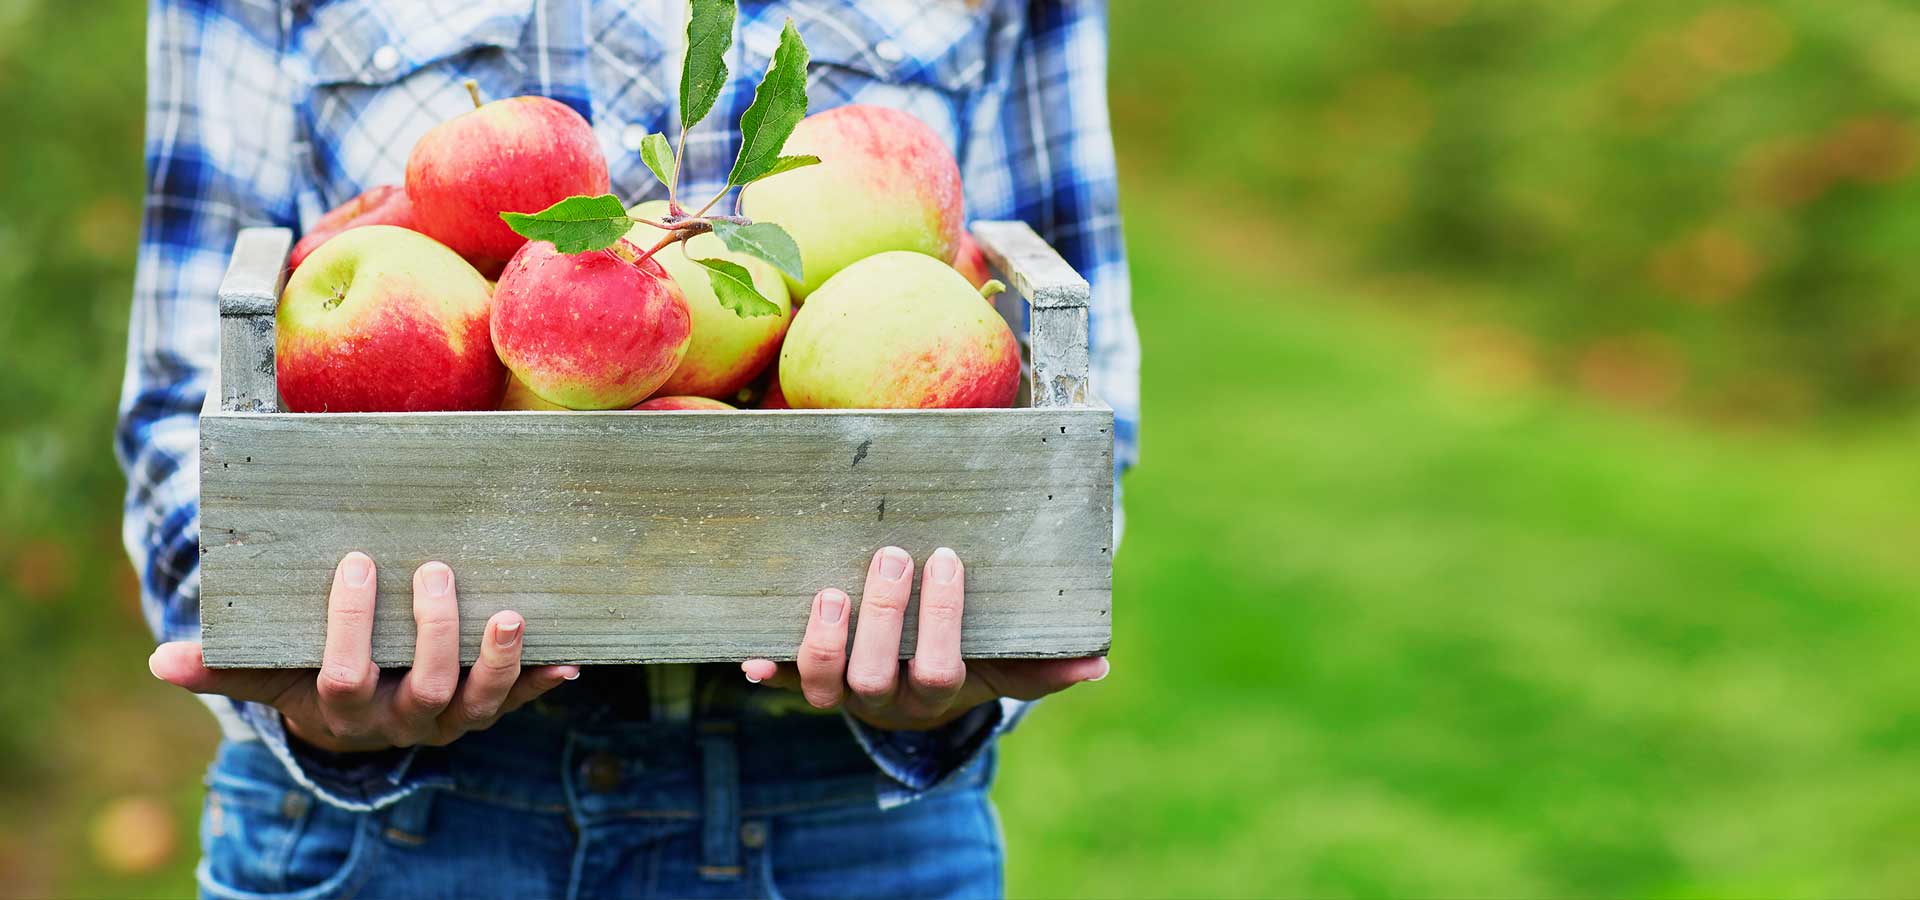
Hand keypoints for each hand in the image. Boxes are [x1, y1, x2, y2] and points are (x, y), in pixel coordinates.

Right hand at [149, 552, 578, 751]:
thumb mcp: (269, 671)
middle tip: (436, 572)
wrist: (359, 718)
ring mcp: (450, 718)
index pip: (343, 675)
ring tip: (511, 615)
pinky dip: (544, 680)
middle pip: (422, 689)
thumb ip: (225, 664)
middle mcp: (401, 722)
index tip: (357, 565)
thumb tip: (162, 660)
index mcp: (344, 710)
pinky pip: (521, 700)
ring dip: (499, 662)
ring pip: (479, 702)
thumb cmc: (309, 674)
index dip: (350, 626)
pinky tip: (570, 659)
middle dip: (432, 633)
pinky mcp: (489, 708)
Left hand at [741, 547, 1108, 730]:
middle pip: (877, 676)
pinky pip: (779, 678)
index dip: (940, 620)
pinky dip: (764, 668)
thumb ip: (1047, 665)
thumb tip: (1098, 662)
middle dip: (883, 618)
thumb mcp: (1006, 663)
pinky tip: (749, 656)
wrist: (912, 687)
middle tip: (891, 557)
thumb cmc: (968, 658)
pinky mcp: (803, 676)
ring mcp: (840, 690)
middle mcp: (884, 699)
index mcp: (936, 693)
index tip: (946, 558)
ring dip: (821, 642)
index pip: (941, 668)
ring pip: (822, 684)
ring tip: (828, 592)